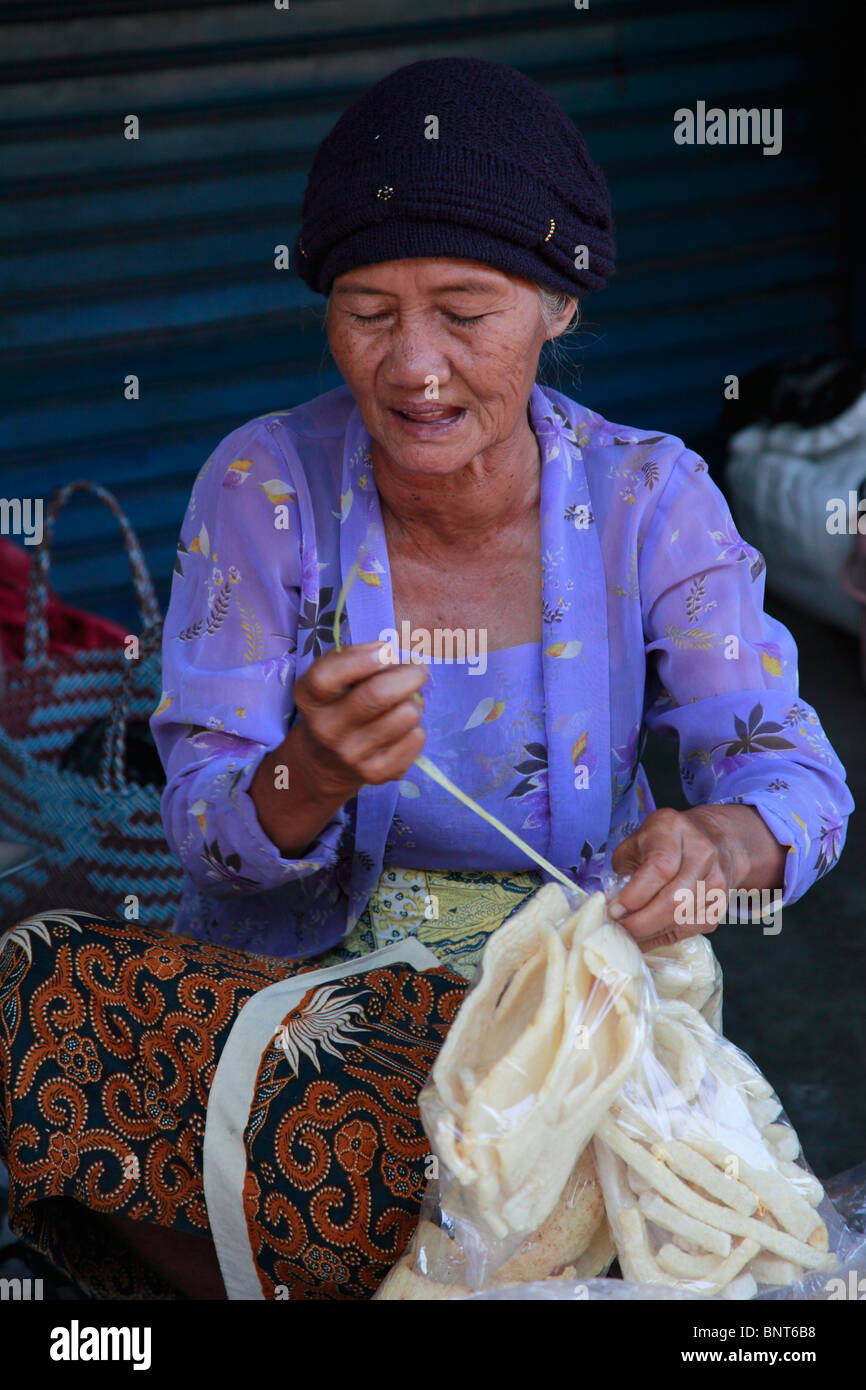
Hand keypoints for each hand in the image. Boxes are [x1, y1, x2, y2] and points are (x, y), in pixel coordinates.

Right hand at [292, 639, 427, 798]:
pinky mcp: (376, 774)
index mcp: (309, 698)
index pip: (326, 677)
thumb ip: (354, 658)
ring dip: (412, 703)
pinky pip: (415, 738)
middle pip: (377, 695)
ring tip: (402, 704)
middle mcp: (326, 729)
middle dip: (409, 674)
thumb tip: (390, 653)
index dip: (360, 659)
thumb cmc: (336, 705)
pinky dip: (415, 728)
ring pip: (406, 715)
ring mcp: (352, 755)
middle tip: (418, 668)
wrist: (325, 763)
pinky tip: (401, 730)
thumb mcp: (330, 679)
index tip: (387, 649)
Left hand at [607, 804, 786, 950]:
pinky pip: (690, 930)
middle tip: (619, 929)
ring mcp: (716, 879)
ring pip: (683, 918)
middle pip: (675, 899)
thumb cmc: (663, 841)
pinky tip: (646, 936)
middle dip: (642, 922)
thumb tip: (614, 908)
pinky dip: (664, 937)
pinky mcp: (720, 904)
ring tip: (628, 933)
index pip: (659, 869)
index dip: (635, 896)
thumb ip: (624, 871)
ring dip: (651, 932)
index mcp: (673, 830)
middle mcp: (701, 852)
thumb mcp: (637, 842)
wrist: (714, 838)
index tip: (614, 911)